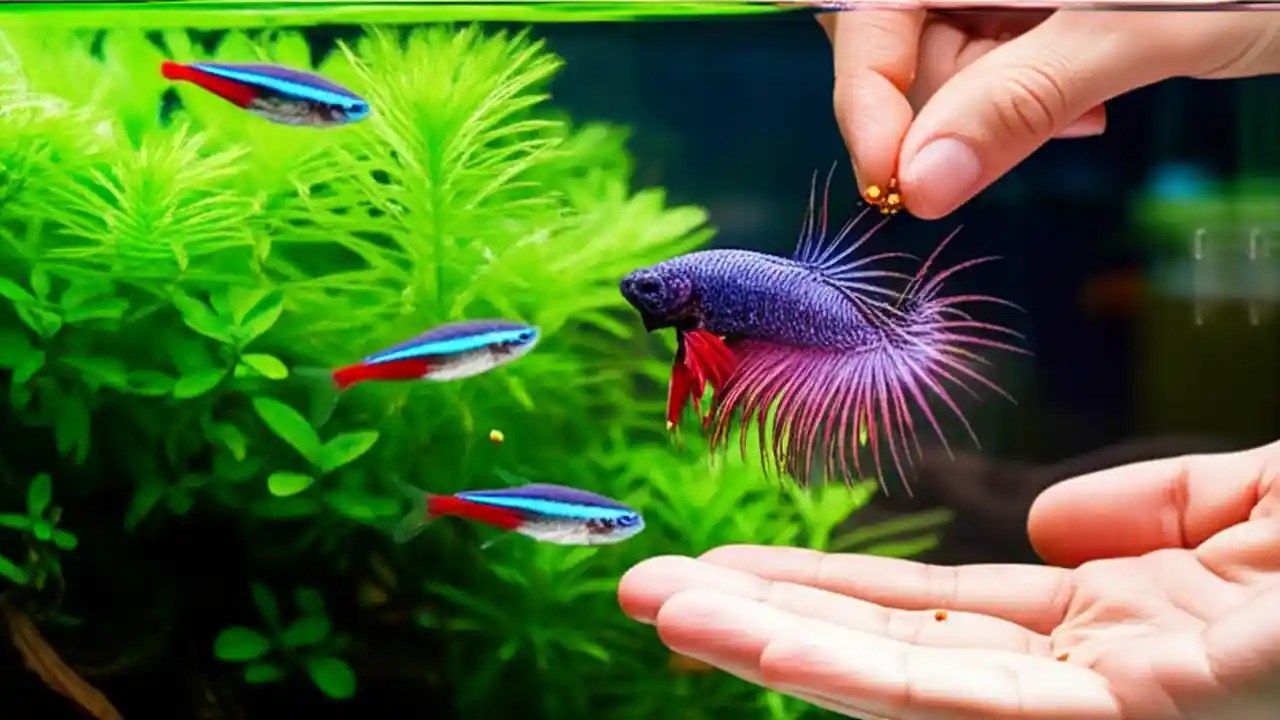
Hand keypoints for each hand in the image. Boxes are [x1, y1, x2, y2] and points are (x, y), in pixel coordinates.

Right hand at [618, 440, 1279, 718]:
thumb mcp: (1265, 509)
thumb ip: (1163, 506)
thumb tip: (1056, 525)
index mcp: (1110, 633)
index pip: (933, 617)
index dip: (827, 588)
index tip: (735, 562)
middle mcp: (1083, 684)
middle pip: (891, 656)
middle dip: (764, 622)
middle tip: (649, 592)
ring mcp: (1096, 713)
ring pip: (901, 690)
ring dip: (773, 647)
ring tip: (667, 608)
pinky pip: (962, 706)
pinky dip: (853, 675)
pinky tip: (764, 640)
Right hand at [820, 7, 1279, 217]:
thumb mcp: (1132, 31)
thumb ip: (1019, 101)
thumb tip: (922, 183)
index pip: (868, 11)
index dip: (866, 94)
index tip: (891, 178)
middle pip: (894, 37)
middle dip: (941, 106)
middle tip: (1004, 145)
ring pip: (939, 58)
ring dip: (988, 112)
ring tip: (1077, 116)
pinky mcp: (1031, 7)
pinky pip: (986, 61)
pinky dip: (1020, 100)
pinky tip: (1080, 104)